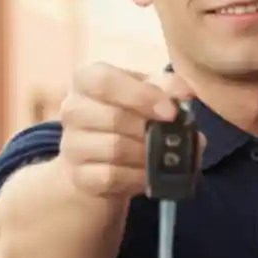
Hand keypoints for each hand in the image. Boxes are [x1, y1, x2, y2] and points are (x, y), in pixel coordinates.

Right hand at [56, 62, 197, 197]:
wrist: (97, 159)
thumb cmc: (126, 116)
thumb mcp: (146, 94)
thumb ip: (167, 88)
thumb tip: (186, 93)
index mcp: (86, 80)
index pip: (104, 81)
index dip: (141, 95)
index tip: (171, 111)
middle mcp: (73, 109)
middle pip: (113, 118)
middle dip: (150, 129)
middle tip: (173, 138)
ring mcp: (71, 145)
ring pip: (114, 149)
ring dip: (147, 154)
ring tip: (166, 156)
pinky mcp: (78, 176)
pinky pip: (112, 177)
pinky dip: (138, 176)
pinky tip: (151, 174)